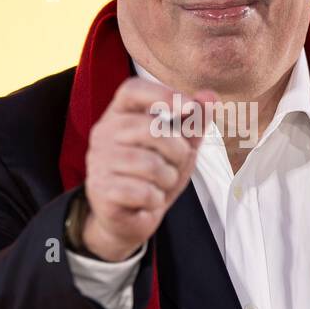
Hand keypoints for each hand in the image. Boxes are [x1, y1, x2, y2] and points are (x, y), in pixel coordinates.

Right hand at [81, 77, 215, 260]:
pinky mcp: (101, 191)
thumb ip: (193, 123)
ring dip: (168, 178)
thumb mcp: (178, 148)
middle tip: (178, 164)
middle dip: (178, 150)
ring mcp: (99, 162)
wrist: (128, 218)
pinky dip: (156, 199)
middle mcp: (104, 133)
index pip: (132, 90)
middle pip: (150, 128)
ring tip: (162, 184)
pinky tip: (149, 201)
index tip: (190, 107)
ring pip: (149, 164)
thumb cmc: (154, 176)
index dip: (162, 94)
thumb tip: (210, 97)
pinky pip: (143, 192)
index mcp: (119, 114)